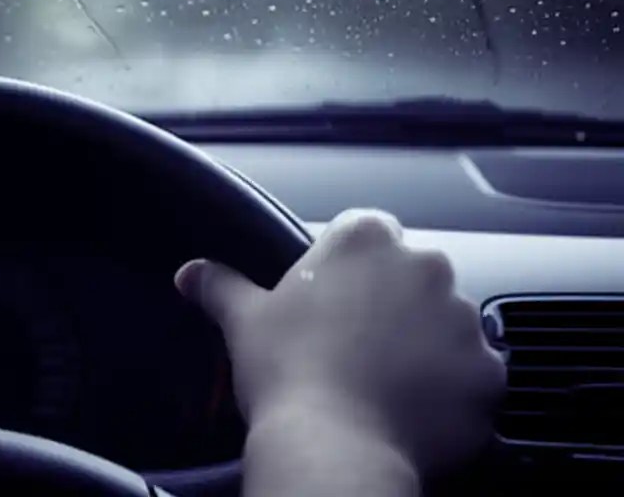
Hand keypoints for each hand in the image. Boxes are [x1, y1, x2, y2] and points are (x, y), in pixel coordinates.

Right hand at [175, 209, 504, 476]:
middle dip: (393, 305)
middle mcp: (427, 266)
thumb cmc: (285, 370)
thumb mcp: (244, 320)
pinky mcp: (489, 373)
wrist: (332, 446)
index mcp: (367, 238)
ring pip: (447, 325)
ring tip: (384, 384)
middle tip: (354, 347)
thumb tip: (189, 272)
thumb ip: (220, 286)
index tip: (330, 303)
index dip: (346, 270)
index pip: (365, 233)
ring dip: (427, 346)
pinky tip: (414, 411)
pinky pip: (475, 376)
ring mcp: (464, 320)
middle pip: (412, 276)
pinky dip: (453, 391)